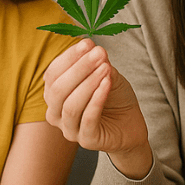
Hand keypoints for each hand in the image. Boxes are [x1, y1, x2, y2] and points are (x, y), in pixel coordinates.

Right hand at [43, 39, 148, 166]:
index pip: (52, 73)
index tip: (87, 43)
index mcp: (54, 94)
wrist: (131, 124)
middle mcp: (56, 113)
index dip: (69, 57)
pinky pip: (88, 119)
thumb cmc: (113, 98)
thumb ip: (96, 62)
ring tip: (106, 68)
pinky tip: (107, 83)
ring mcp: (69, 130)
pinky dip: (97, 99)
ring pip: (70, 105)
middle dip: (79, 68)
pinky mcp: (86, 141)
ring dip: (88, 83)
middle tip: (99, 53)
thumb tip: (91, 45)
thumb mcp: (104, 74)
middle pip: (57, 89)